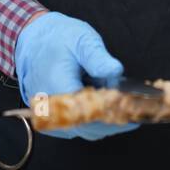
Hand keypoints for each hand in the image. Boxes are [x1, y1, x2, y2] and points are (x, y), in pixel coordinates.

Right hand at [14, 11, 140, 140]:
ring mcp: (50, 116)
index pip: (89, 110)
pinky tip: (108, 109)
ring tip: (125, 107)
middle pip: (89, 126)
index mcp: (57, 85)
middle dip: (115, 119)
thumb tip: (115, 71)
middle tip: (136, 109)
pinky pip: (78, 128)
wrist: (33, 42)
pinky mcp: (53, 120)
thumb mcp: (81, 39)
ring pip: (85, 130)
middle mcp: (50, 106)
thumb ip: (97, 57)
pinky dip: (95, 121)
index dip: (114, 112)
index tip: (133, 108)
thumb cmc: (57, 39)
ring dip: (107, 121)